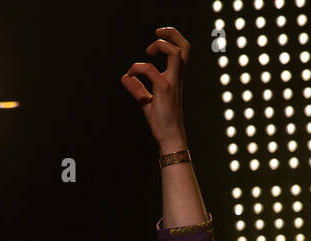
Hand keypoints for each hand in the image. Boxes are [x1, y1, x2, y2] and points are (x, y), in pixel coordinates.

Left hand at [121, 26, 190, 151]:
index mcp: (176, 78)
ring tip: (148, 51)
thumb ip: (138, 89)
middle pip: (185, 47)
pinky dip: (138, 68)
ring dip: (161, 45)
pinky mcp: (164, 90)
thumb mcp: (147, 102)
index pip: (182, 51)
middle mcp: (176, 77)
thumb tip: (125, 78)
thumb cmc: (162, 121)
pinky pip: (151, 70)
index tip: (153, 47)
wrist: (169, 137)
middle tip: (157, 34)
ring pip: (176, 52)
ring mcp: (172, 82)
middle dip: (172, 34)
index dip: (171, 39)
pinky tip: (130, 75)